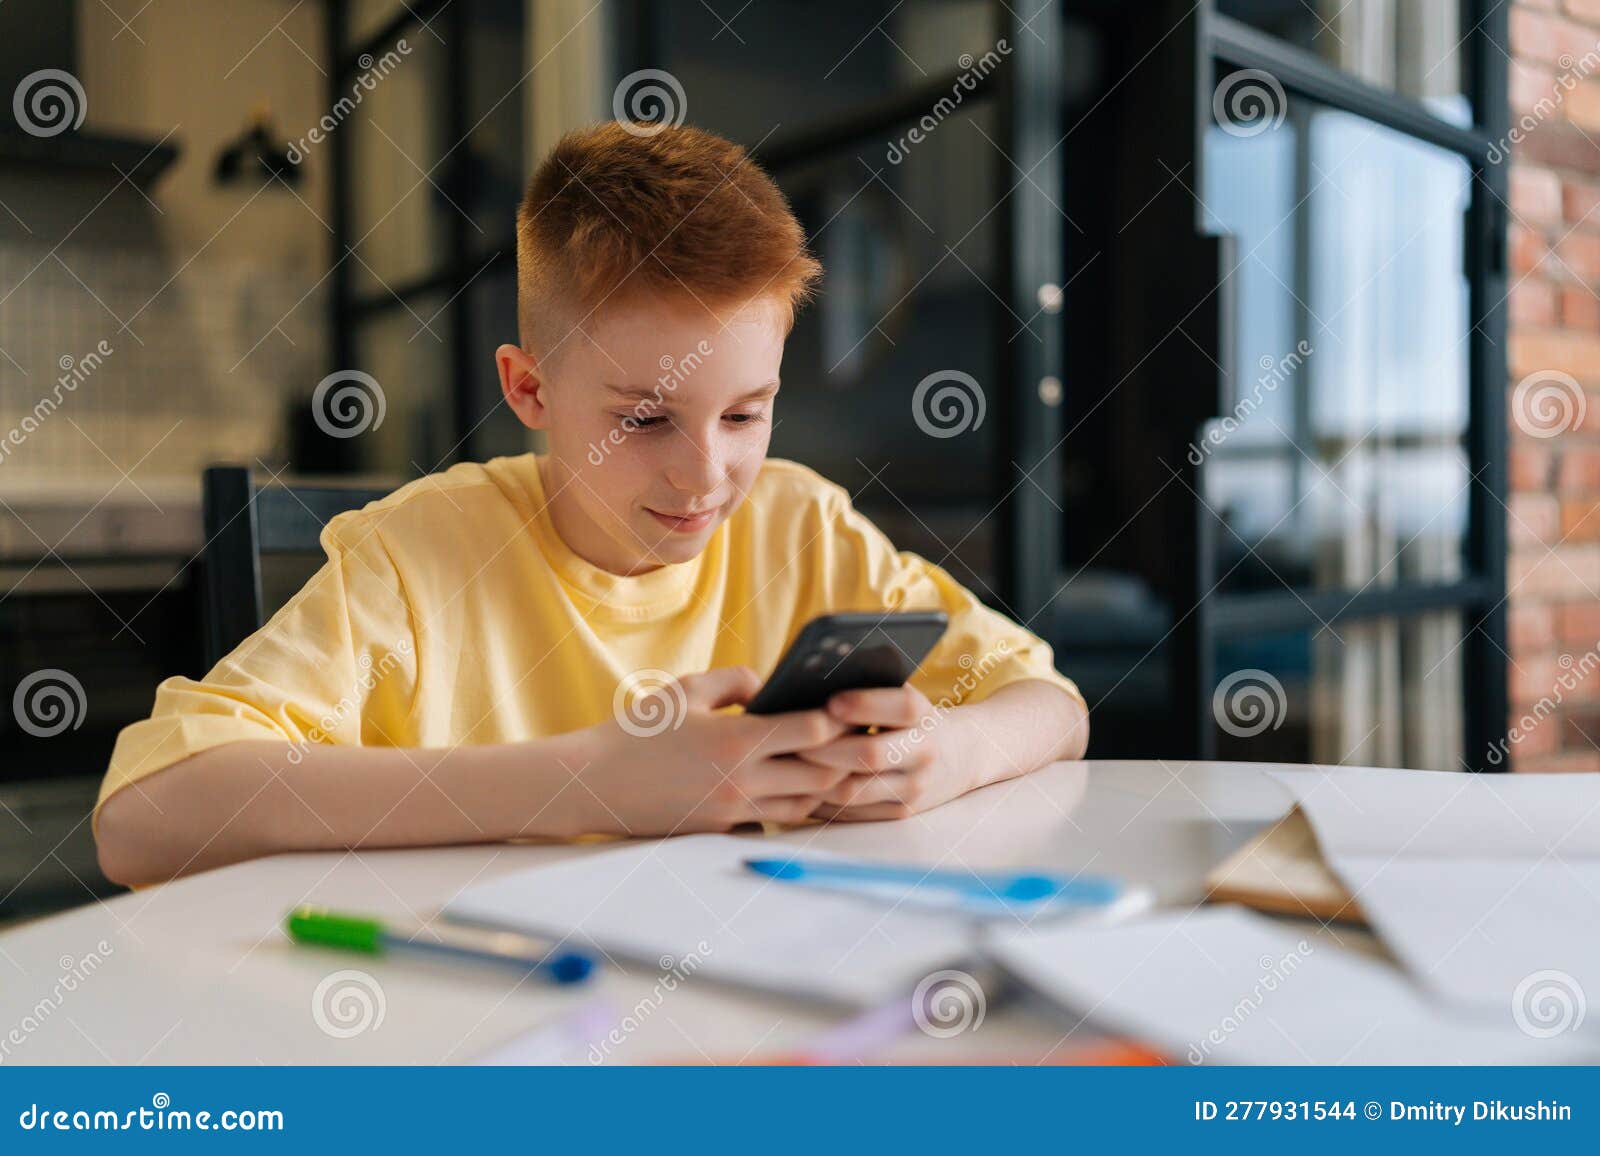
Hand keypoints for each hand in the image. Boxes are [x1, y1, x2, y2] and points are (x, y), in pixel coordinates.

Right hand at [567, 666, 851, 835]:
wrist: (594, 785)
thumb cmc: (638, 732)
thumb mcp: (685, 691)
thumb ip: (735, 680)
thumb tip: (770, 684)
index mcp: (737, 741)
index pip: (813, 731)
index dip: (838, 719)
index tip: (852, 706)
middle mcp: (742, 781)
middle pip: (821, 774)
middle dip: (846, 757)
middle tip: (863, 739)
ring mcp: (734, 809)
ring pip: (805, 804)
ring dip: (826, 785)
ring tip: (841, 763)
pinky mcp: (723, 828)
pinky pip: (775, 819)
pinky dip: (794, 805)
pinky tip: (801, 788)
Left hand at [797, 685, 976, 821]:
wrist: (964, 754)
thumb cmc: (914, 717)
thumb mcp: (905, 697)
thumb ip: (871, 689)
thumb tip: (812, 685)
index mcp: (925, 715)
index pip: (901, 707)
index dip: (865, 703)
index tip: (831, 699)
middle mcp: (924, 754)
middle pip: (869, 754)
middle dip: (823, 747)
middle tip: (790, 738)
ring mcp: (913, 789)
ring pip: (852, 791)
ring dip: (813, 778)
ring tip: (786, 763)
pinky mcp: (899, 813)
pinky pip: (850, 813)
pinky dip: (819, 800)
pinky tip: (797, 786)